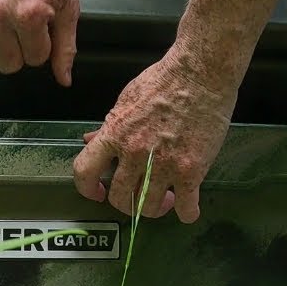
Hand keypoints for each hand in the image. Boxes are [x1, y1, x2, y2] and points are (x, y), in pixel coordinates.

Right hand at [0, 0, 79, 85]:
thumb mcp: (67, 8)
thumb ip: (66, 47)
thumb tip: (64, 79)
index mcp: (28, 15)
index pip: (34, 60)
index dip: (42, 46)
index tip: (43, 27)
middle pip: (7, 64)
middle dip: (21, 51)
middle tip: (26, 28)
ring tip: (8, 26)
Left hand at [72, 48, 237, 222]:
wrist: (201, 72)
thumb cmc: (166, 80)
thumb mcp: (127, 99)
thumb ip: (108, 125)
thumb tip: (90, 140)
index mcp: (115, 135)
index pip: (84, 172)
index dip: (87, 188)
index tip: (98, 192)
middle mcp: (135, 153)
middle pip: (119, 198)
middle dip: (127, 203)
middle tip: (138, 197)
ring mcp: (163, 164)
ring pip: (148, 208)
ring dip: (155, 209)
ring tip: (164, 199)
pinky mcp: (191, 171)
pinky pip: (185, 208)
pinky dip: (186, 213)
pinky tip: (187, 206)